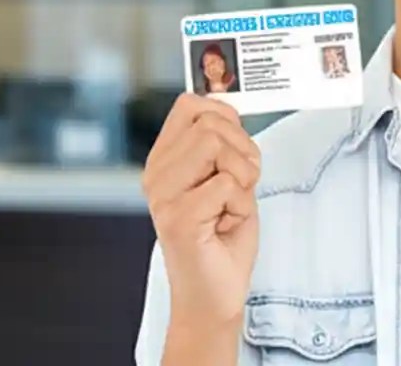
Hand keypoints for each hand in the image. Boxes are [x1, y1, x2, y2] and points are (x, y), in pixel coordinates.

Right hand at [143, 93, 260, 327]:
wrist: (214, 295)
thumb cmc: (221, 240)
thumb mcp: (226, 178)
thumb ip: (223, 143)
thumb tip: (228, 108)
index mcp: (164, 160)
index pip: (191, 105)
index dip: (226, 119)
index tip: (235, 151)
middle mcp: (157, 174)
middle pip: (210, 122)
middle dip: (242, 151)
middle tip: (239, 186)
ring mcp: (164, 195)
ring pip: (217, 145)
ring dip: (243, 176)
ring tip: (231, 205)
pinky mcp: (179, 217)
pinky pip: (229, 183)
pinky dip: (242, 204)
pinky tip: (226, 224)